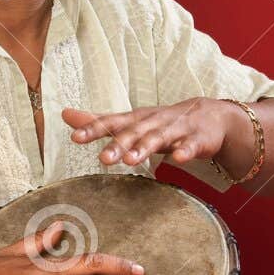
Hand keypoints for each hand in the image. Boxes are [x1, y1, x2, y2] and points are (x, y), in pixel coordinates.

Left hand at [61, 97, 231, 168]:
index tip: (75, 137)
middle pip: (134, 132)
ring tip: (131, 160)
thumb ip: (100, 121)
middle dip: (118, 144)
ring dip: (145, 148)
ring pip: (159, 138)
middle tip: (103, 159)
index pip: (112, 122)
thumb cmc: (162, 122)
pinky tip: (178, 159)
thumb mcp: (131, 121)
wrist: (209, 115)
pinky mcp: (197, 140)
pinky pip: (190, 146)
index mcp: (136, 119)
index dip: (94, 129)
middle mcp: (153, 122)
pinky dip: (184, 152)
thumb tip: (64, 114)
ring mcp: (176, 129)